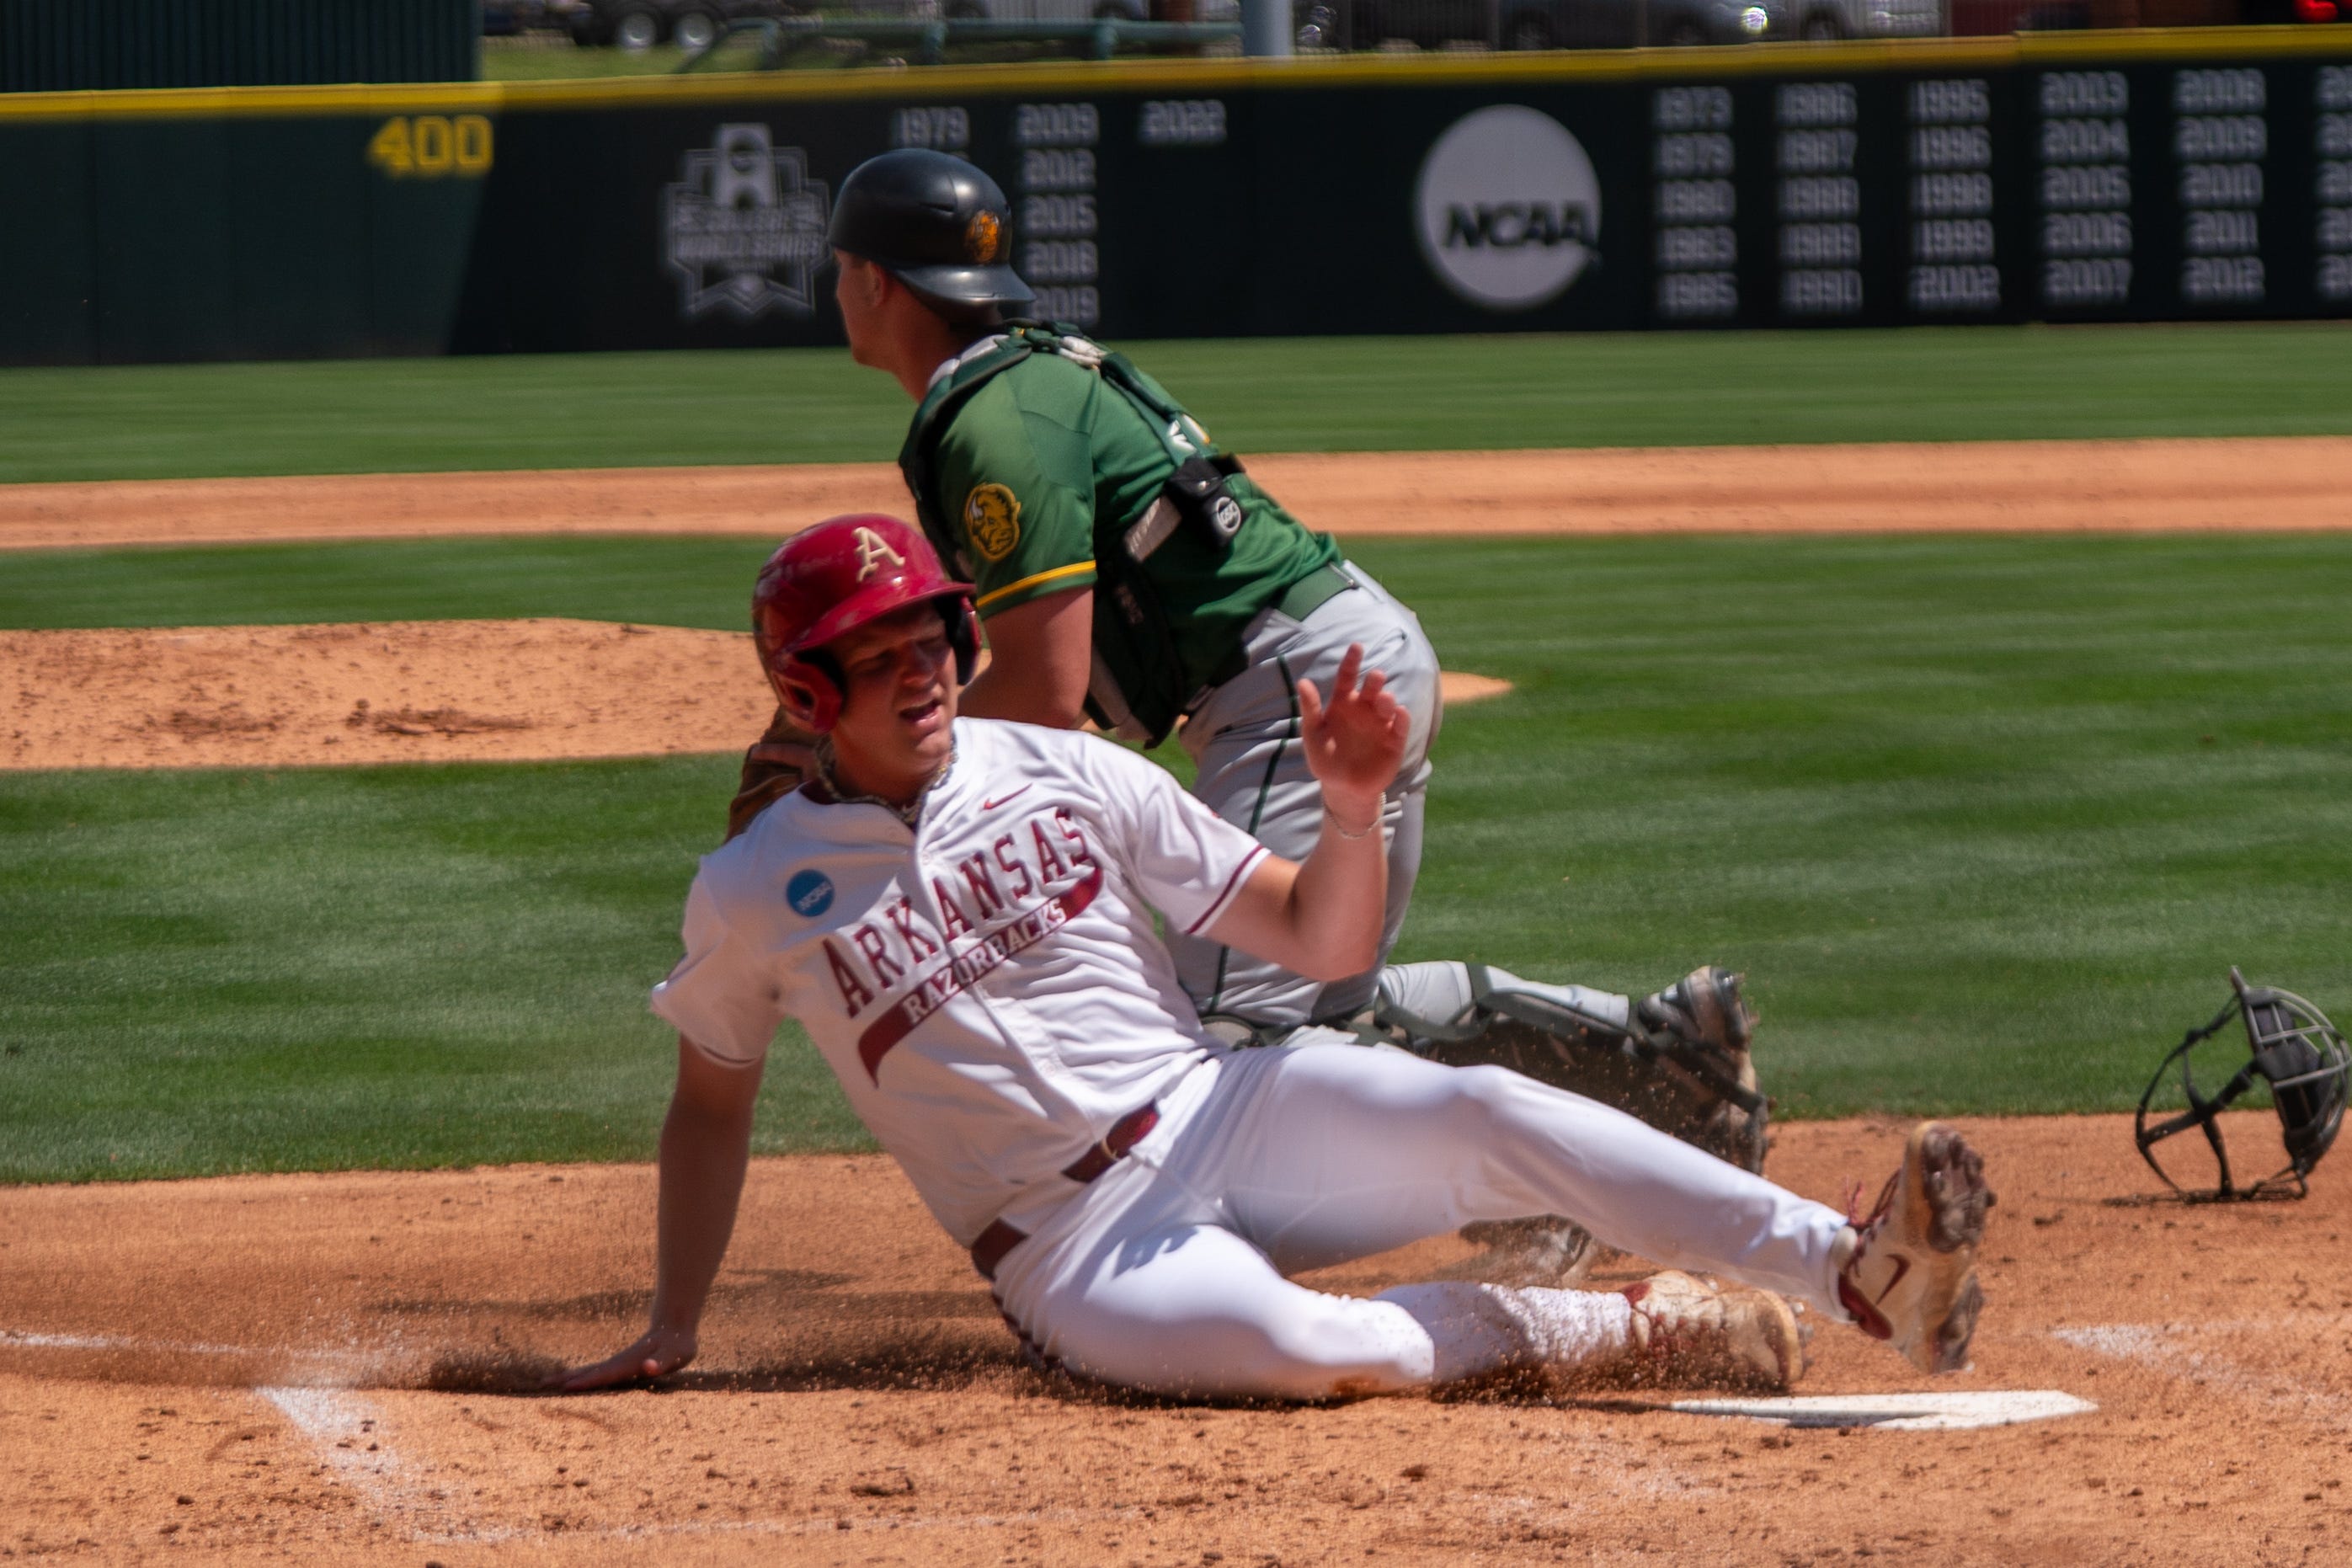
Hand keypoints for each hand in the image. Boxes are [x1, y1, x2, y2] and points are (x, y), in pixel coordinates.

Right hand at [547, 1323, 697, 1392]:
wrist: (675, 1325)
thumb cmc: (679, 1345)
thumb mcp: (677, 1354)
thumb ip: (663, 1362)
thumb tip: (648, 1368)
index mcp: (631, 1362)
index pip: (607, 1374)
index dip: (588, 1381)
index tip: (568, 1387)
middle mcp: (620, 1361)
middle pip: (590, 1370)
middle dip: (568, 1378)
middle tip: (543, 1384)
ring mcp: (618, 1361)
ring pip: (590, 1369)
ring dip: (569, 1375)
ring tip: (546, 1381)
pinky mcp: (619, 1362)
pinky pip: (596, 1370)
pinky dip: (580, 1375)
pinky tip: (572, 1379)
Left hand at [1296, 644, 1407, 832]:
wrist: (1343, 789)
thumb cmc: (1325, 758)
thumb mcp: (1313, 734)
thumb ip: (1310, 709)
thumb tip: (1302, 681)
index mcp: (1343, 704)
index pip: (1348, 677)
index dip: (1352, 661)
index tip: (1357, 646)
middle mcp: (1364, 709)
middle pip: (1372, 688)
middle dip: (1375, 681)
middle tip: (1376, 677)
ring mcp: (1380, 724)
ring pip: (1388, 704)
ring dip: (1388, 699)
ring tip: (1384, 699)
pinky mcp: (1394, 740)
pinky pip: (1400, 726)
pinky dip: (1401, 718)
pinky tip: (1399, 713)